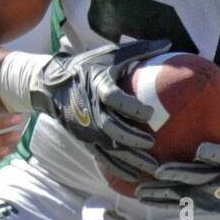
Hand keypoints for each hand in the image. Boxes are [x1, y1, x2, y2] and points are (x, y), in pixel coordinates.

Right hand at [30, 39, 170, 165]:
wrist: (52, 85)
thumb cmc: (87, 66)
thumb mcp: (110, 54)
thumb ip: (139, 50)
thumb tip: (168, 42)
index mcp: (97, 85)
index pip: (114, 98)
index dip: (130, 107)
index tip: (149, 113)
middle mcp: (90, 109)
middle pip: (111, 128)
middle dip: (131, 138)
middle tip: (152, 144)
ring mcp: (86, 128)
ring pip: (108, 147)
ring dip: (130, 158)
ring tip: (152, 166)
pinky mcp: (84, 140)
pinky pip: (102, 158)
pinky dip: (118, 168)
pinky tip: (135, 177)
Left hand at [136, 80, 219, 219]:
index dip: (215, 154)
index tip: (201, 149)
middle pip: (199, 179)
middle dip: (180, 176)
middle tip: (159, 170)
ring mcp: (214, 194)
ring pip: (185, 194)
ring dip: (163, 193)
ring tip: (140, 189)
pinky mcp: (206, 203)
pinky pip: (181, 202)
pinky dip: (161, 201)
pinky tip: (140, 196)